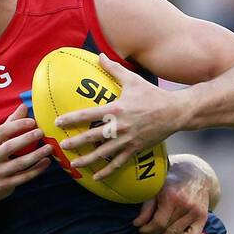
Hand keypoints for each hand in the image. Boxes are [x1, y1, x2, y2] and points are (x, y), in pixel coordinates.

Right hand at [0, 103, 53, 203]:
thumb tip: (23, 107)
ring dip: (36, 155)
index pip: (1, 132)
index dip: (17, 125)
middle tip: (41, 132)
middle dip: (26, 139)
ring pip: (19, 163)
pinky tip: (46, 162)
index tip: (32, 121)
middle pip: (9, 147)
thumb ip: (9, 125)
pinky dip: (36, 170)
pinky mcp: (6, 185)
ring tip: (49, 148)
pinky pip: (24, 177)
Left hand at [56, 53, 182, 180]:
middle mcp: (120, 126)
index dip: (72, 119)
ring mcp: (128, 140)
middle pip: (92, 137)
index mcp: (117, 109)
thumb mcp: (132, 80)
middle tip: (62, 147)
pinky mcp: (135, 149)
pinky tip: (96, 177)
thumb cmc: (152, 95)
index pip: (89, 115)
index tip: (58, 122)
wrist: (175, 112)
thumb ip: (114, 69)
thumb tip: (99, 55)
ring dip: (87, 160)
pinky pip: (118, 163)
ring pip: (103, 153)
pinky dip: (107, 171)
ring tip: (74, 165)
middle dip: (76, 143)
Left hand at [132, 154, 216, 233]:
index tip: (139, 231)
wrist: (196, 174)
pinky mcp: (203, 217)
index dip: (147, 231)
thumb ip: (146, 207)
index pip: (158, 223)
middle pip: (167, 231)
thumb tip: (137, 224)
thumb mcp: (156, 189)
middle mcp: (186, 206)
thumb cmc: (173, 180)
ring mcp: (196, 212)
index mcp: (172, 197)